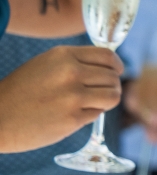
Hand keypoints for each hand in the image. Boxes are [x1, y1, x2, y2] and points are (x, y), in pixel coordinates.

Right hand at [0, 45, 122, 152]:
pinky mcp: (72, 118)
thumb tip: (108, 66)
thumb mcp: (45, 64)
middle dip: (111, 85)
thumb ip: (75, 62)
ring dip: (107, 100)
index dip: (116, 66)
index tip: (116, 72)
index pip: (107, 56)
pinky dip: (91, 114)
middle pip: (113, 77)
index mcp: (64, 56)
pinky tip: (74, 113)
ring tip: (93, 102)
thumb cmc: (22, 90)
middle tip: (99, 92)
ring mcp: (73, 96)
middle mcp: (71, 73)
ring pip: (112, 96)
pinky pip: (97, 113)